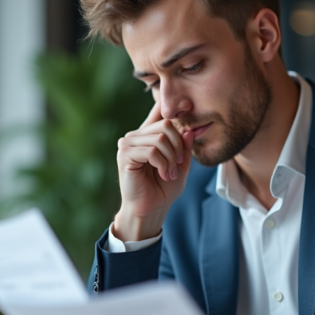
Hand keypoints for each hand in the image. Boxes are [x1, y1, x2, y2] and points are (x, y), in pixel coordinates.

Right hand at [113, 101, 193, 240]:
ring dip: (171, 158)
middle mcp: (135, 135)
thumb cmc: (164, 188)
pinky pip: (152, 151)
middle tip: (178, 164)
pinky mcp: (124, 155)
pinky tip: (163, 174)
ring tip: (170, 172)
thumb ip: (184, 146)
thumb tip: (189, 129)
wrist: (151, 209)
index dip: (171, 105)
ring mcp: (127, 144)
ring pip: (160, 138)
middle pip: (166, 125)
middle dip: (178, 146)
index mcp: (148, 135)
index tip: (187, 105)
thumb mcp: (180, 165)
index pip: (159, 111)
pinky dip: (163, 164)